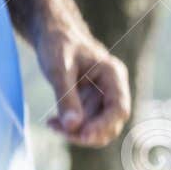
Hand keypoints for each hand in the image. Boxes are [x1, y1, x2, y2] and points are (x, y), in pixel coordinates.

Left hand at [37, 25, 129, 146]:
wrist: (52, 33)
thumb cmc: (57, 44)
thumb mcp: (58, 68)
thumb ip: (66, 96)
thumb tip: (73, 127)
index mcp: (113, 75)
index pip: (119, 109)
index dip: (104, 126)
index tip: (83, 136)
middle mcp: (113, 88)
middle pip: (110, 122)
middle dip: (88, 133)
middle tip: (61, 132)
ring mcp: (102, 96)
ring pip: (97, 126)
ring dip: (77, 132)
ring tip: (52, 125)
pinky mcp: (90, 102)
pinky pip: (86, 122)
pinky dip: (71, 126)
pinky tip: (53, 123)